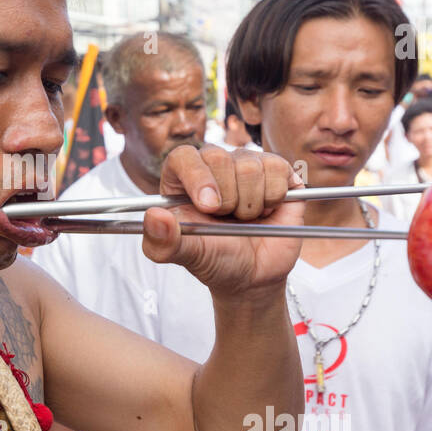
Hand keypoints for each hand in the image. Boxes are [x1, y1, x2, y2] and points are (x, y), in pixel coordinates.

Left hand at [142, 145, 304, 294]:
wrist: (252, 274)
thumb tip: (153, 217)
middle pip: (219, 157)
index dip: (197, 177)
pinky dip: (274, 197)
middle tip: (226, 218)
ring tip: (245, 217)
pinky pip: (278, 169)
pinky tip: (266, 210)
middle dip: (227, 198)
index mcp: (182, 178)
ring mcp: (245, 164)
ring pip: (250, 165)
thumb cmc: (214, 258)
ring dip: (250, 203)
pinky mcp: (276, 170)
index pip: (184, 156)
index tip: (209, 207)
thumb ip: (162, 242)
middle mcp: (213, 165)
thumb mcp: (186, 255)